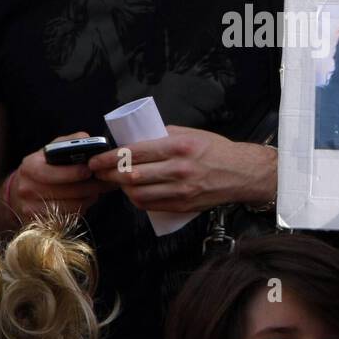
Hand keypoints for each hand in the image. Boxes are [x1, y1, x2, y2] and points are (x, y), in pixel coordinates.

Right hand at [5, 131, 119, 219]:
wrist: (17, 193)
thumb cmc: (40, 168)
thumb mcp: (48, 151)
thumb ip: (67, 143)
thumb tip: (87, 139)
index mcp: (30, 167)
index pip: (54, 173)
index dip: (74, 172)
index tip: (90, 170)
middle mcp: (28, 189)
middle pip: (67, 192)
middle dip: (91, 186)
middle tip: (106, 181)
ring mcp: (33, 208)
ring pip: (72, 206)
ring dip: (89, 198)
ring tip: (98, 190)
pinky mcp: (41, 222)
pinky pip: (69, 216)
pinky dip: (82, 208)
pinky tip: (86, 199)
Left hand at [88, 126, 275, 213]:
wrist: (241, 173)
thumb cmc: (215, 150)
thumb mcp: (190, 134)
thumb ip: (163, 135)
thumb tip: (136, 138)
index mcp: (179, 147)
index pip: (135, 153)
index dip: (110, 158)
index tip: (97, 159)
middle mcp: (179, 169)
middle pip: (132, 175)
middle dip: (109, 174)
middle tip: (99, 171)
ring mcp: (181, 190)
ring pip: (138, 193)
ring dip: (120, 188)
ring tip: (115, 181)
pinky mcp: (182, 205)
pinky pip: (150, 205)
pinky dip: (135, 199)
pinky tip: (131, 192)